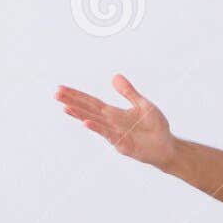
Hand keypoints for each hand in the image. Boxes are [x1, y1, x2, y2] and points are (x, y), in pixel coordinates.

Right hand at [55, 75, 177, 168]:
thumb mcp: (143, 104)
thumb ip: (128, 92)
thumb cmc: (155, 127)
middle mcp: (111, 123)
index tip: (61, 89)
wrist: (167, 146)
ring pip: (94, 121)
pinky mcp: (122, 144)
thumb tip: (114, 76)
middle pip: (87, 110)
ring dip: (79, 114)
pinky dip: (97, 127)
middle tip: (55, 94)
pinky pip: (107, 134)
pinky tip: (86, 122)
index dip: (76, 95)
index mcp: (114, 113)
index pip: (91, 102)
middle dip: (72, 102)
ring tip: (65, 106)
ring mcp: (115, 134)